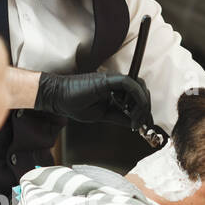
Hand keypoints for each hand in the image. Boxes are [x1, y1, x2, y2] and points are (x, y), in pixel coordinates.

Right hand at [35, 70, 153, 127]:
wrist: (58, 98)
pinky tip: (132, 112)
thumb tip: (134, 122)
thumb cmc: (74, 104)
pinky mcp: (107, 80)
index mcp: (114, 90)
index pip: (136, 95)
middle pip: (141, 89)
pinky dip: (136, 97)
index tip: (144, 124)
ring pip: (138, 86)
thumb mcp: (102, 115)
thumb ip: (118, 117)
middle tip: (143, 124)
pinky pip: (129, 84)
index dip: (143, 109)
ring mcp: (112, 80)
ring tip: (137, 120)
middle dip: (146, 108)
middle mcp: (115, 83)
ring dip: (142, 104)